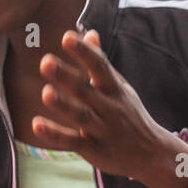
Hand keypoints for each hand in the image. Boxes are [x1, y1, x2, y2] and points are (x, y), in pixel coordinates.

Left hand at [33, 30, 187, 187]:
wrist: (152, 154)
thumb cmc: (129, 115)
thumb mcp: (119, 88)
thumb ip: (100, 63)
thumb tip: (89, 33)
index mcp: (115, 90)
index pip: (100, 67)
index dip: (84, 52)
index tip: (68, 37)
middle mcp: (110, 109)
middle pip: (86, 91)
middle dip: (67, 77)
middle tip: (45, 62)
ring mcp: (102, 130)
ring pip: (81, 116)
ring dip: (63, 105)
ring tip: (45, 93)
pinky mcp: (94, 151)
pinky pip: (73, 142)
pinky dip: (55, 134)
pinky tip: (36, 125)